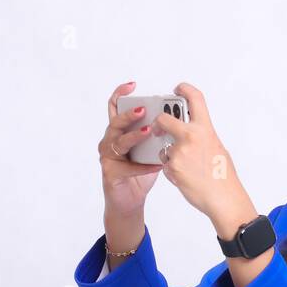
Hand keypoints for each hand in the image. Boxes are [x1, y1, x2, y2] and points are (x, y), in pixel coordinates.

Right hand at [97, 81, 163, 218]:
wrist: (130, 201)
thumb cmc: (140, 173)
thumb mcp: (151, 150)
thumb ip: (158, 135)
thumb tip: (179, 120)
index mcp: (120, 131)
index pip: (116, 107)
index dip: (121, 94)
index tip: (133, 85)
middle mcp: (110, 140)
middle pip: (116, 121)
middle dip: (129, 114)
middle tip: (143, 110)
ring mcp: (108, 157)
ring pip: (118, 141)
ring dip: (135, 136)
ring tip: (149, 132)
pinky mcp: (110, 173)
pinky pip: (127, 167)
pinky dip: (143, 166)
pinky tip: (157, 165)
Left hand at [151, 82, 245, 218]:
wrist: (223, 198)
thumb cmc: (224, 177)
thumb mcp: (217, 148)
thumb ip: (202, 137)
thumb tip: (193, 133)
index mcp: (205, 129)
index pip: (194, 99)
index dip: (184, 89)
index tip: (178, 88)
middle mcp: (191, 136)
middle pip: (164, 119)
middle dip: (159, 124)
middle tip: (159, 128)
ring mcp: (179, 151)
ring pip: (163, 147)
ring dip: (169, 156)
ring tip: (187, 168)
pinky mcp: (172, 166)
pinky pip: (165, 164)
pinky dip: (172, 171)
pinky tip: (185, 178)